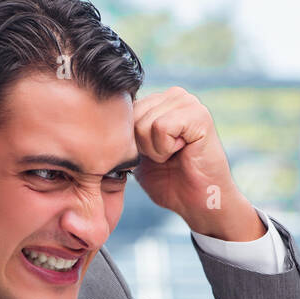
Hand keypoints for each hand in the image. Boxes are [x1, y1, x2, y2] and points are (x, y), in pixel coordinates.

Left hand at [132, 86, 260, 240]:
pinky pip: (161, 127)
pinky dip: (165, 149)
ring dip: (155, 150)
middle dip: (143, 146)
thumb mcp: (138, 154)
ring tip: (174, 155)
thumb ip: (125, 134)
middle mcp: (174, 96)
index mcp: (160, 101)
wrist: (197, 202)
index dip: (132, 141)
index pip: (126, 111)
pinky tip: (182, 152)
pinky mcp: (199, 115)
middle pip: (133, 116)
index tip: (153, 156)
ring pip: (145, 123)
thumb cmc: (169, 181)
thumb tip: (101, 120)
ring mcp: (188, 102)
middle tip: (166, 157)